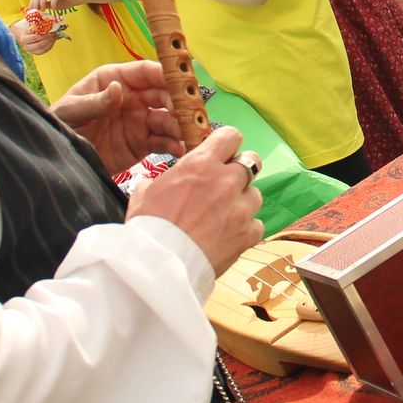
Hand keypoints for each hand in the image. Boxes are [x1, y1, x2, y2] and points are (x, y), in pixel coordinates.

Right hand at [10, 18, 59, 55]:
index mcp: (23, 39)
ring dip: (51, 41)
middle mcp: (26, 47)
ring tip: (54, 35)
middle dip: (48, 38)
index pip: (34, 37)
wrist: (24, 35)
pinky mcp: (37, 53)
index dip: (43, 34)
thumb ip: (36, 23)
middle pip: (39, 44)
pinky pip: (46, 50)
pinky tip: (53, 39)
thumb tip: (45, 19)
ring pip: (43, 48)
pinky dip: (51, 44)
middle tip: (53, 32)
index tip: (49, 29)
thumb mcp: (29, 24)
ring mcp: (32, 51)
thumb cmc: (28, 28)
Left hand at [31, 0, 83, 12]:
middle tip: (35, 11)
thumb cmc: (66, 1)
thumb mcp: (54, 5)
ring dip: (42, 1)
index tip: (31, 10)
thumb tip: (38, 9)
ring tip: (43, 9)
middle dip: (35, 2)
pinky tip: (54, 8)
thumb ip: (46, 5)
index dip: (32, 2)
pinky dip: (53, 3)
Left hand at [52, 60, 184, 168]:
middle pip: (163, 94)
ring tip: (189, 133)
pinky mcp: (142, 144)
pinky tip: (180, 148)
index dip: (164, 74)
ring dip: (181, 124)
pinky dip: (174, 144)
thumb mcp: (71, 111)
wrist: (61, 159)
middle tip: (187, 111)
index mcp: (115, 79)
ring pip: (168, 119)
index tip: (180, 80)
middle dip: (178, 101)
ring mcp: (140, 121)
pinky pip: (163, 142)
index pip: (145, 72)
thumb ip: (94, 102)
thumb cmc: (62, 124)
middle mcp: (133, 97)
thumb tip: (118, 88)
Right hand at [129, 126, 264, 274]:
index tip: (223, 153)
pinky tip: (230, 235)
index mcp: (200, 164)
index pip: (230, 136)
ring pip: (256, 194)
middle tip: (226, 185)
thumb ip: (160, 181)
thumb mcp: (145, 194)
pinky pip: (257, 224)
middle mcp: (226, 181)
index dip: (227, 144)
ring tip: (225, 215)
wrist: (160, 265)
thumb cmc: (149, 227)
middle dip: (240, 171)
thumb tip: (156, 183)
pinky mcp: (247, 234)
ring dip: (243, 201)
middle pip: (252, 162)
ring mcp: (240, 208)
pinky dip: (246, 229)